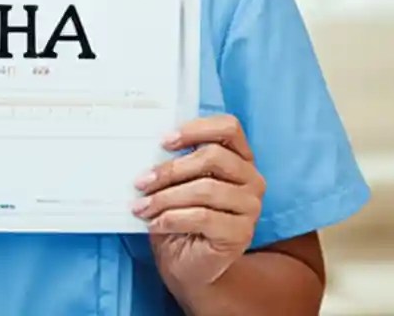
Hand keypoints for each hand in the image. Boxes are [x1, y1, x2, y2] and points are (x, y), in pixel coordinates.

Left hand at [133, 115, 265, 290]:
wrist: (188, 265)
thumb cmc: (181, 219)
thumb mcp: (177, 185)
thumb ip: (174, 162)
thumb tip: (147, 148)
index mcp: (240, 158)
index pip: (229, 128)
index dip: (197, 129)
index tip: (164, 141)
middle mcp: (252, 180)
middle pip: (214, 157)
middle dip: (171, 169)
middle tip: (141, 181)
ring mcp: (250, 207)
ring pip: (206, 189)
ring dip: (166, 197)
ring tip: (142, 207)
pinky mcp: (240, 233)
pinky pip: (203, 217)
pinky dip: (172, 218)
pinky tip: (154, 223)